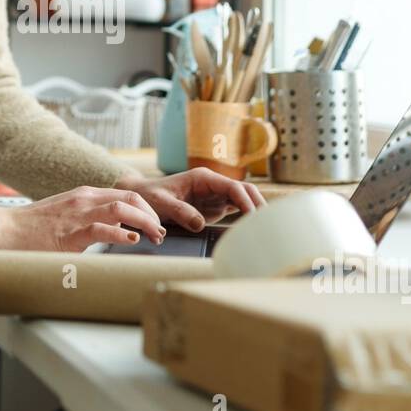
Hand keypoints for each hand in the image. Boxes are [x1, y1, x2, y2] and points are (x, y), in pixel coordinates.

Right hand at [0, 185, 166, 252]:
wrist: (4, 232)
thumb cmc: (33, 229)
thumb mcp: (66, 217)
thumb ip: (89, 219)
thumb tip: (113, 232)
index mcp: (85, 194)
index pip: (126, 194)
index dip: (147, 209)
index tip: (155, 225)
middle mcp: (84, 199)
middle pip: (131, 197)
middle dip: (152, 215)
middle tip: (160, 233)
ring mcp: (78, 214)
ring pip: (123, 209)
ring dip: (145, 222)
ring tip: (155, 237)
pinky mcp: (70, 232)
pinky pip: (102, 228)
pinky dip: (122, 233)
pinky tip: (132, 240)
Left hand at [112, 167, 265, 231]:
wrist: (140, 196)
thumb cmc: (149, 196)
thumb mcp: (161, 203)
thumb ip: (180, 212)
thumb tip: (199, 224)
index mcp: (204, 178)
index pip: (233, 187)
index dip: (246, 202)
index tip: (254, 217)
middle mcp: (213, 185)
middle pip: (245, 191)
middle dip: (259, 205)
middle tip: (270, 225)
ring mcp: (215, 196)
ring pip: (244, 200)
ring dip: (255, 212)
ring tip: (268, 230)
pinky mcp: (213, 207)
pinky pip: (235, 211)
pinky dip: (245, 219)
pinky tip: (253, 232)